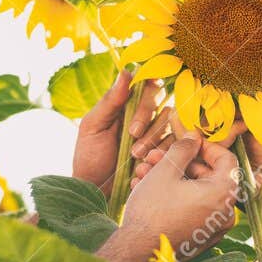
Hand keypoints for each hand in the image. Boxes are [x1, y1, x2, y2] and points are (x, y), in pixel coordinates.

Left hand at [73, 70, 163, 196]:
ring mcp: (154, 135)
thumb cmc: (89, 155)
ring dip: (153, 138)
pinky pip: (173, 146)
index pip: (145, 86)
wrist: (94, 189)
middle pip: (160, 103)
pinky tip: (144, 165)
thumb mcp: (93, 126)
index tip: (148, 90)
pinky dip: (161, 153)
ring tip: (135, 155)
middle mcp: (143, 116)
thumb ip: (110, 100)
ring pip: (168, 125)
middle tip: (131, 135)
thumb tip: (126, 71)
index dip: (149, 88)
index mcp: (125, 104)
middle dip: (147, 118)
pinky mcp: (161, 153)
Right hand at [122, 132, 240, 261]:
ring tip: (144, 172)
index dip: (205, 146)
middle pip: (208, 176)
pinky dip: (176, 197)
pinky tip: (149, 189)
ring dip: (172, 178)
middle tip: (155, 156)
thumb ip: (184, 148)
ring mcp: (214, 228)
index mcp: (224, 194)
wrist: (137, 252)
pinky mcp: (201, 238)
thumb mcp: (166, 170)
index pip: (227, 159)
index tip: (186, 141)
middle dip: (180, 163)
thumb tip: (194, 137)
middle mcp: (225, 213)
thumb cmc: (152, 210)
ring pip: (196, 192)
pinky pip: (193, 209)